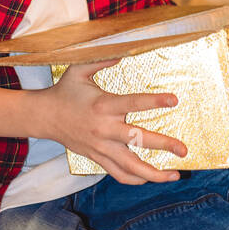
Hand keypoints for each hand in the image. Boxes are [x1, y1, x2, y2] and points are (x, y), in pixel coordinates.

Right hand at [41, 57, 186, 184]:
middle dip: (163, 145)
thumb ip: (102, 59)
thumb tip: (124, 50)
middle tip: (184, 149)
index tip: (174, 100)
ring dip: (154, 173)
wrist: (44, 117)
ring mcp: (101, 147)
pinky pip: (118, 174)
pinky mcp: (97, 158)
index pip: (133, 103)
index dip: (154, 101)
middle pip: (138, 140)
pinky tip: (151, 178)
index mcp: (103, 105)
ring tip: (175, 174)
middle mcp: (104, 129)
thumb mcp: (78, 69)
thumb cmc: (65, 91)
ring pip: (130, 166)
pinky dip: (135, 179)